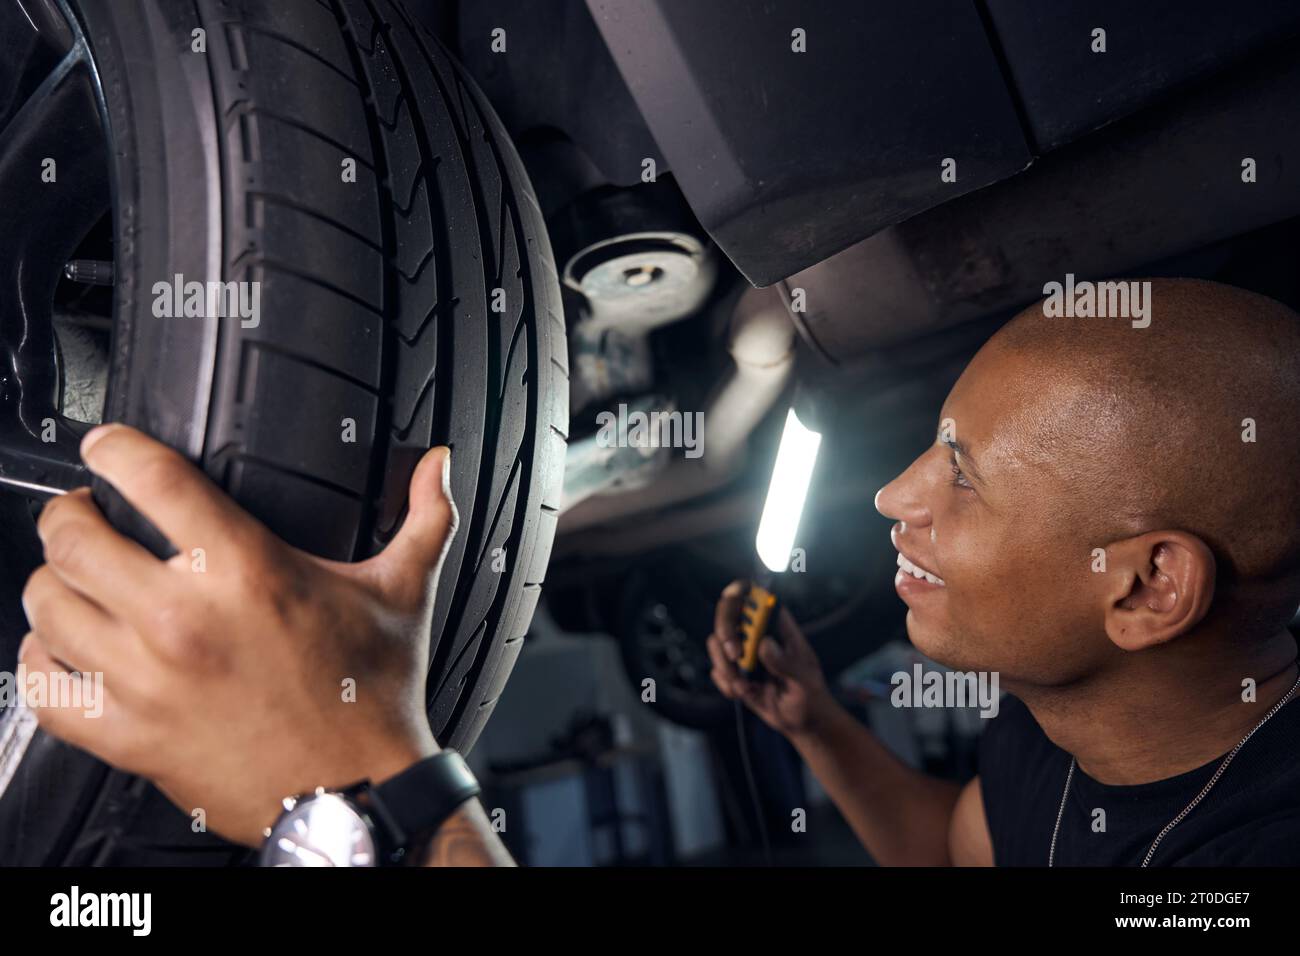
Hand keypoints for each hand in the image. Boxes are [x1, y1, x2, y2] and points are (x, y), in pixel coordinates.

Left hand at [19, 424, 456, 845]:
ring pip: (47, 605)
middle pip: (73, 537)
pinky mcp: (128, 733)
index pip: (147, 477)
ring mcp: (147, 678)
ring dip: (53, 583)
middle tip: (86, 515)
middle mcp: (184, 618)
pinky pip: (45, 686)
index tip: (108, 447)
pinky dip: (40, 659)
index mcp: (246, 569)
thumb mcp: (403, 591)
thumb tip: (440, 464)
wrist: (357, 790)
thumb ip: (423, 517)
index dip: (113, 447)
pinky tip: (65, 647)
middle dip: (71, 515)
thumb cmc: (373, 695)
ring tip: (75, 579)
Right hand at [706, 580, 837, 738]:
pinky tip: (745, 694)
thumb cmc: (810, 695)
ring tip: (745, 687)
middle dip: (725, 632)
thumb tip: (765, 644)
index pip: (755, 595)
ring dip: (726, 667)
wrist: (800, 721)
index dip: (740, 594)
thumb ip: (786, 663)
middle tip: (734, 656)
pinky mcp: (733, 671)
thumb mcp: (804, 681)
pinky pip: (716, 670)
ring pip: (716, 642)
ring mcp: (743, 651)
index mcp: (778, 625)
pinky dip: (726, 685)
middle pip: (728, 612)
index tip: (738, 614)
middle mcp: (757, 633)